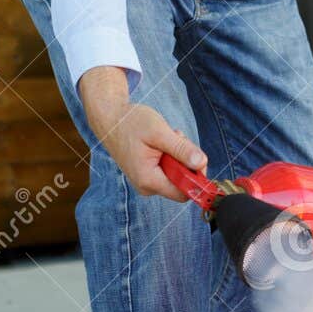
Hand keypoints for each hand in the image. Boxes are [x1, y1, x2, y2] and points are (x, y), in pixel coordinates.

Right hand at [79, 65, 207, 201]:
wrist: (111, 119)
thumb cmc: (131, 123)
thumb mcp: (159, 132)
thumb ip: (181, 149)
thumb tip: (201, 163)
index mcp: (148, 180)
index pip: (184, 193)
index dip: (196, 177)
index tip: (196, 156)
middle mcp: (147, 186)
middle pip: (183, 183)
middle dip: (186, 161)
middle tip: (176, 139)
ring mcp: (147, 182)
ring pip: (178, 175)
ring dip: (179, 155)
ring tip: (166, 138)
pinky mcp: (149, 175)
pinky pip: (170, 170)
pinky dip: (172, 155)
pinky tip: (162, 142)